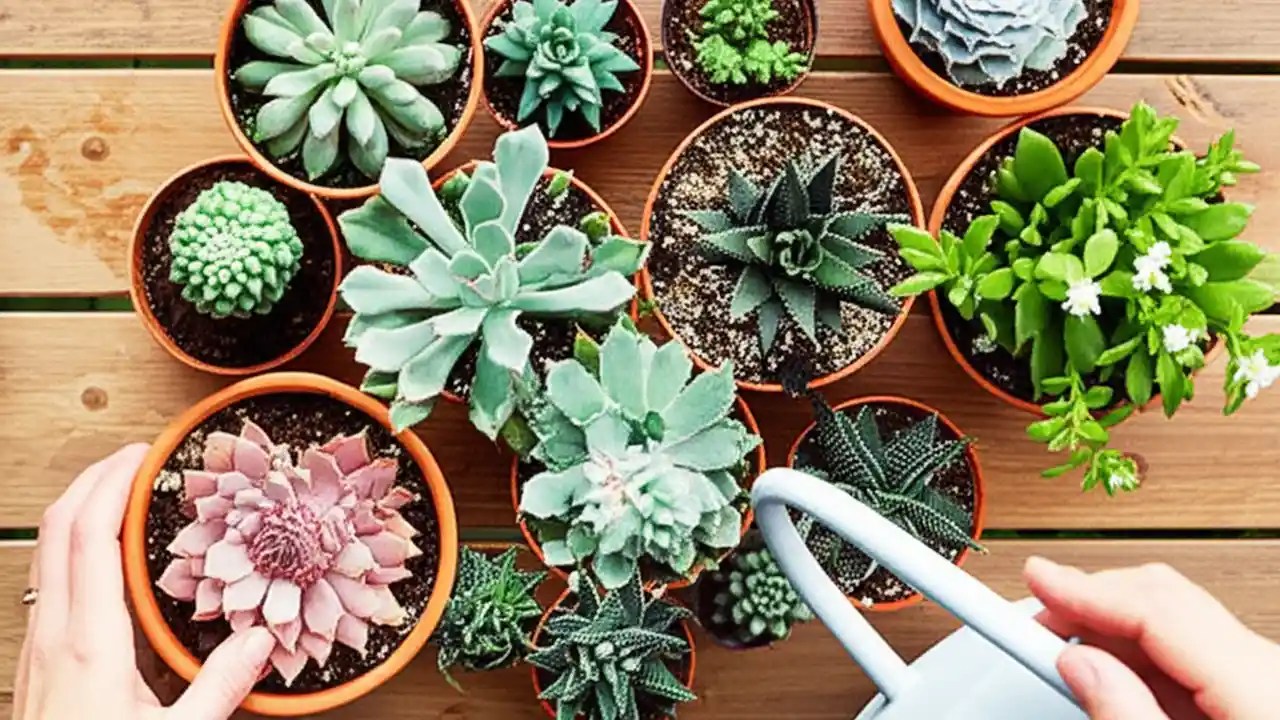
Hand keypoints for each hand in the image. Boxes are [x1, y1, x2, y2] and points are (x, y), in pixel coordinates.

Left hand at [15, 445, 274, 719]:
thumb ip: (221, 686)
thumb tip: (262, 639)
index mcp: (87, 642)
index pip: (91, 536)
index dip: (113, 483)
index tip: (144, 454)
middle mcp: (53, 634)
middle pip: (57, 528)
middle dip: (93, 479)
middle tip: (137, 458)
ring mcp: (38, 647)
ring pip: (47, 552)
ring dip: (81, 511)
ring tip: (126, 497)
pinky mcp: (36, 663)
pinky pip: (50, 582)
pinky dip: (77, 549)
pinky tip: (111, 563)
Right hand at [1025, 556, 1279, 719]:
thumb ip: (1125, 714)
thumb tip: (1077, 662)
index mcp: (1261, 689)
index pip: (1158, 609)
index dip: (1087, 589)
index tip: (1038, 576)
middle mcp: (1268, 669)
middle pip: (1165, 598)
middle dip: (1091, 601)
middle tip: (1035, 622)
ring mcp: (1264, 674)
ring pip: (1174, 616)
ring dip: (1111, 627)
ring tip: (1061, 648)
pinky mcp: (1256, 687)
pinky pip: (1189, 647)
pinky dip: (1140, 651)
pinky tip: (1109, 668)